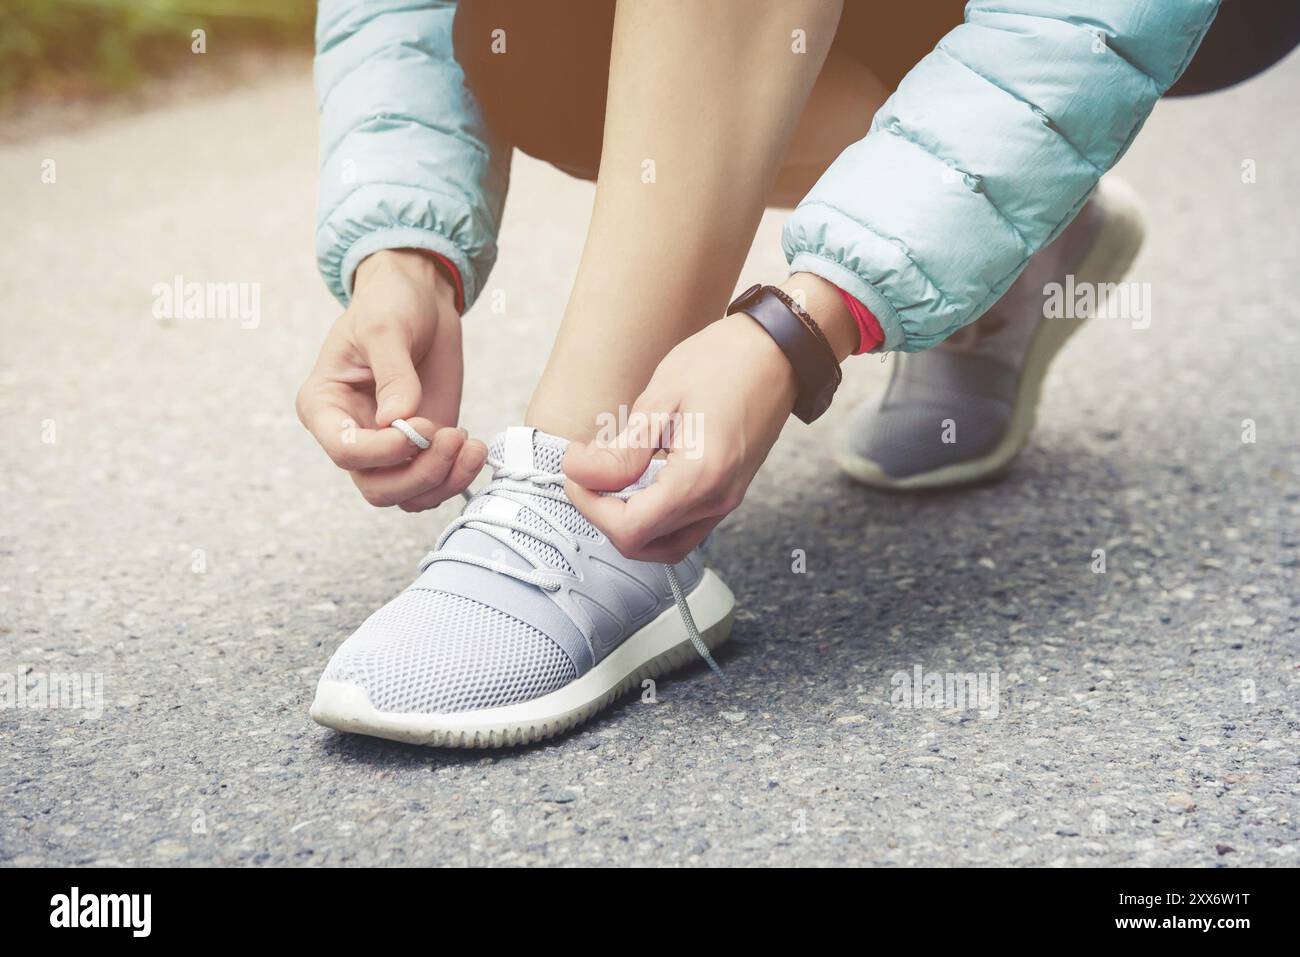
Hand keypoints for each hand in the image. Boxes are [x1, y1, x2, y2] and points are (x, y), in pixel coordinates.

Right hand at [296, 248, 485, 509]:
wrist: (420, 301)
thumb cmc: (390, 305)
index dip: (385, 451)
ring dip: (443, 480)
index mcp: (325, 407)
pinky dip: (457, 478)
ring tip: (469, 445)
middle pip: (377, 487)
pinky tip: (475, 450)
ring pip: (407, 495)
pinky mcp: (421, 449)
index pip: (345, 451)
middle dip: (419, 474)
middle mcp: (352, 436)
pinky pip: (434, 485)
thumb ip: (393, 375)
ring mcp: (388, 448)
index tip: (422, 426)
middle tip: (452, 437)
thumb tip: (399, 420)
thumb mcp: (386, 327)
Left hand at [561, 312, 797, 562]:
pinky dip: (653, 515)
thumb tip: (580, 475)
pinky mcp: (727, 493)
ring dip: (629, 522)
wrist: (775, 351)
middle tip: (588, 474)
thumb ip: (621, 450)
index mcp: (699, 479)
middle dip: (605, 515)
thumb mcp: (659, 400)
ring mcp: (726, 501)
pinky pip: (683, 526)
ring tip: (611, 481)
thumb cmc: (722, 363)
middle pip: (644, 544)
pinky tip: (639, 480)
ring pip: (664, 544)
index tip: (577, 471)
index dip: (591, 507)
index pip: (630, 529)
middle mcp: (717, 501)